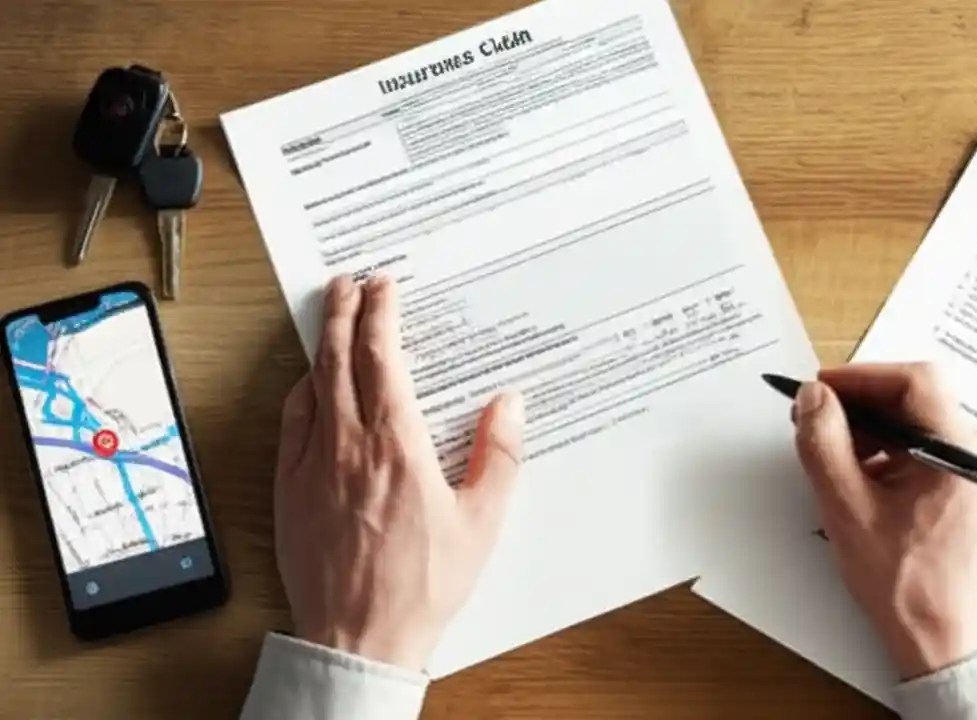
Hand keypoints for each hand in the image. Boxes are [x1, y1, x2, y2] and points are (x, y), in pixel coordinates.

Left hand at [273, 275, 524, 670]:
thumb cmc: (422, 585)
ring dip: (323, 344)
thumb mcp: (482, 522)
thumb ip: (500, 456)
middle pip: (340, 359)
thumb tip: (509, 403)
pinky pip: (291, 423)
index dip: (382, 315)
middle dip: (345, 312)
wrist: (359, 637)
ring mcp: (312, 466)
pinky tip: (311, 385)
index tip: (384, 287)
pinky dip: (302, 391)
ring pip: (313, 385)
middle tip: (350, 282)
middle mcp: (349, 446)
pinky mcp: (289, 489)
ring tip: (333, 319)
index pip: (384, 360)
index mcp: (398, 447)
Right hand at [792, 363, 976, 678]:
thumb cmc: (905, 585)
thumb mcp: (848, 509)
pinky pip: (926, 447)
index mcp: (962, 453)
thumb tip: (813, 398)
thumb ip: (825, 444)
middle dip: (860, 404)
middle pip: (916, 398)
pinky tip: (859, 474)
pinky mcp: (970, 484)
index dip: (861, 377)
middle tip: (815, 418)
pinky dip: (889, 450)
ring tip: (832, 453)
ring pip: (918, 422)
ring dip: (872, 428)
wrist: (945, 639)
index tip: (821, 389)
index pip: (915, 382)